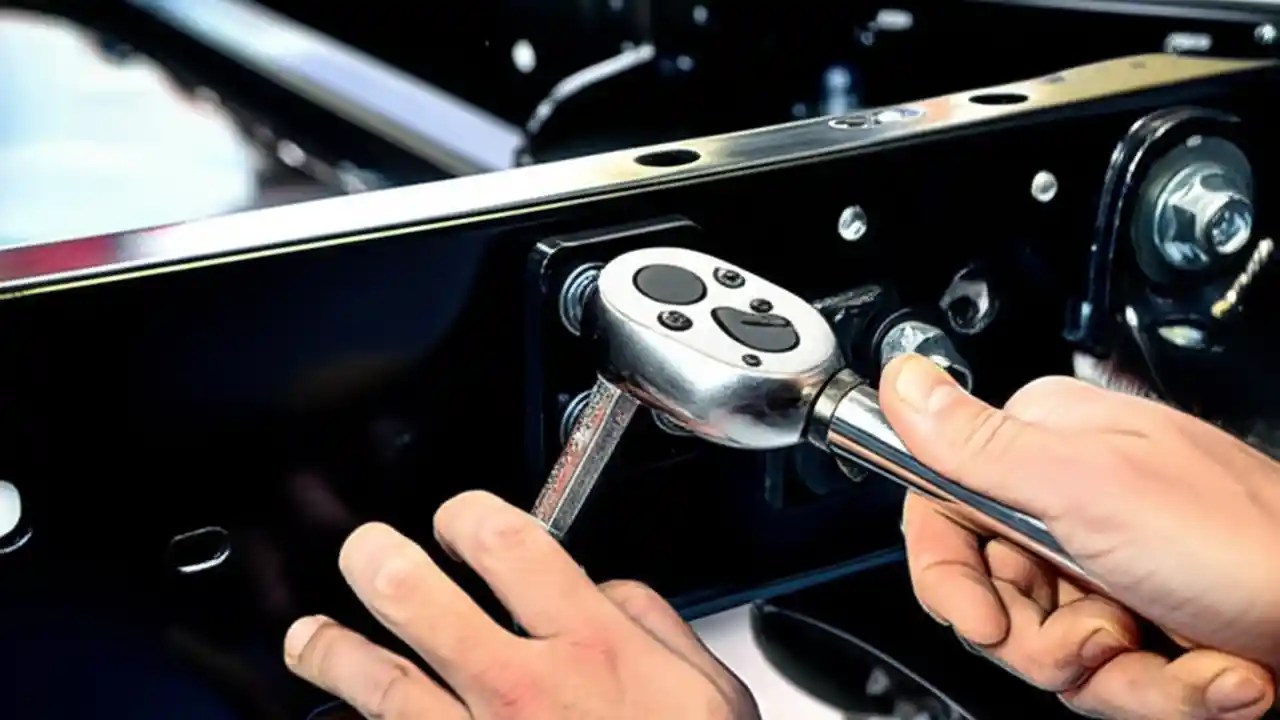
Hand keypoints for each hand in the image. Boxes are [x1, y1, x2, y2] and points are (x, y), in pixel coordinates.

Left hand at [282, 491, 758, 718]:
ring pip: (376, 686)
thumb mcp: (710, 690)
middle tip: (366, 553)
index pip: (504, 543)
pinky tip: (346, 718)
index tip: (460, 518)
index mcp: (591, 649)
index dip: (468, 512)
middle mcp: (524, 693)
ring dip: (333, 652)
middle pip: (413, 597)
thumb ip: (652, 622)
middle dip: (375, 559)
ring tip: (311, 638)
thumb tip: (602, 587)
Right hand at [882, 353, 1279, 718]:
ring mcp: (1105, 562)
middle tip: (1101, 635)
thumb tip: (901, 378)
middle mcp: (1070, 499)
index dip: (947, 576)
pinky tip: (1212, 670)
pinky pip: (1103, 678)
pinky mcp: (1138, 617)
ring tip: (1170, 651)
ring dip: (1116, 676)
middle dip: (1046, 641)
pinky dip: (1158, 692)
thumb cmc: (1247, 545)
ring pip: (1046, 646)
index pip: (938, 506)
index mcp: (1046, 444)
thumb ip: (978, 444)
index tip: (977, 616)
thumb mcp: (1089, 489)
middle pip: (990, 593)